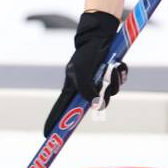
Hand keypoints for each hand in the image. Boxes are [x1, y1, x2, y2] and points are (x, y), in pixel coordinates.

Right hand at [43, 11, 127, 134]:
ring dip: (114, 83)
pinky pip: (118, 81)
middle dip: (104, 95)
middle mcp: (84, 85)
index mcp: (72, 86)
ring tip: (113, 69)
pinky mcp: (109, 73)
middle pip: (95, 102)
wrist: (101, 33)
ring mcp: (97, 79)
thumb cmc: (88, 52)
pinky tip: (119, 65)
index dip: (54, 121)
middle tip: (106, 83)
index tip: (46, 134)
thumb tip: (93, 104)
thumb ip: (86, 90)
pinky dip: (120, 75)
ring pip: (110, 92)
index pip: (60, 108)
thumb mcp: (83, 72)